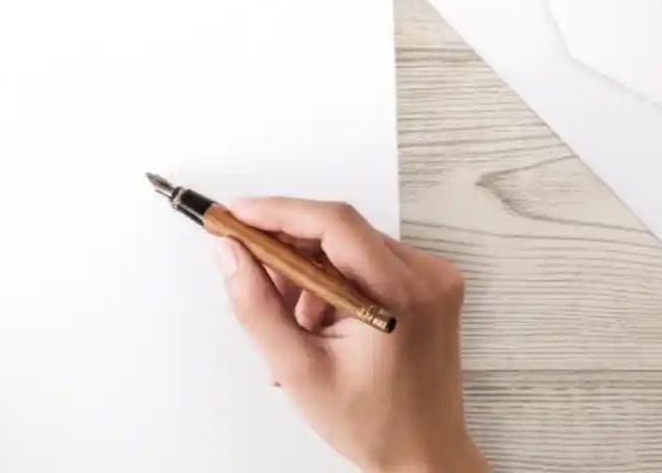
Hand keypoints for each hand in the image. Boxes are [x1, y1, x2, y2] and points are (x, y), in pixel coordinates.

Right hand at [217, 199, 486, 472]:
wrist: (423, 455)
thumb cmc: (374, 424)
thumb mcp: (298, 369)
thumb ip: (257, 306)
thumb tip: (228, 253)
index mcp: (401, 296)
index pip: (334, 224)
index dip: (279, 212)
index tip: (236, 215)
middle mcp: (426, 277)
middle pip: (340, 231)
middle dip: (287, 249)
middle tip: (246, 267)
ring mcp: (432, 278)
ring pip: (349, 246)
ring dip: (307, 271)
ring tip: (290, 322)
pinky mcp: (428, 285)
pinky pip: (366, 262)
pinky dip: (331, 281)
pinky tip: (316, 322)